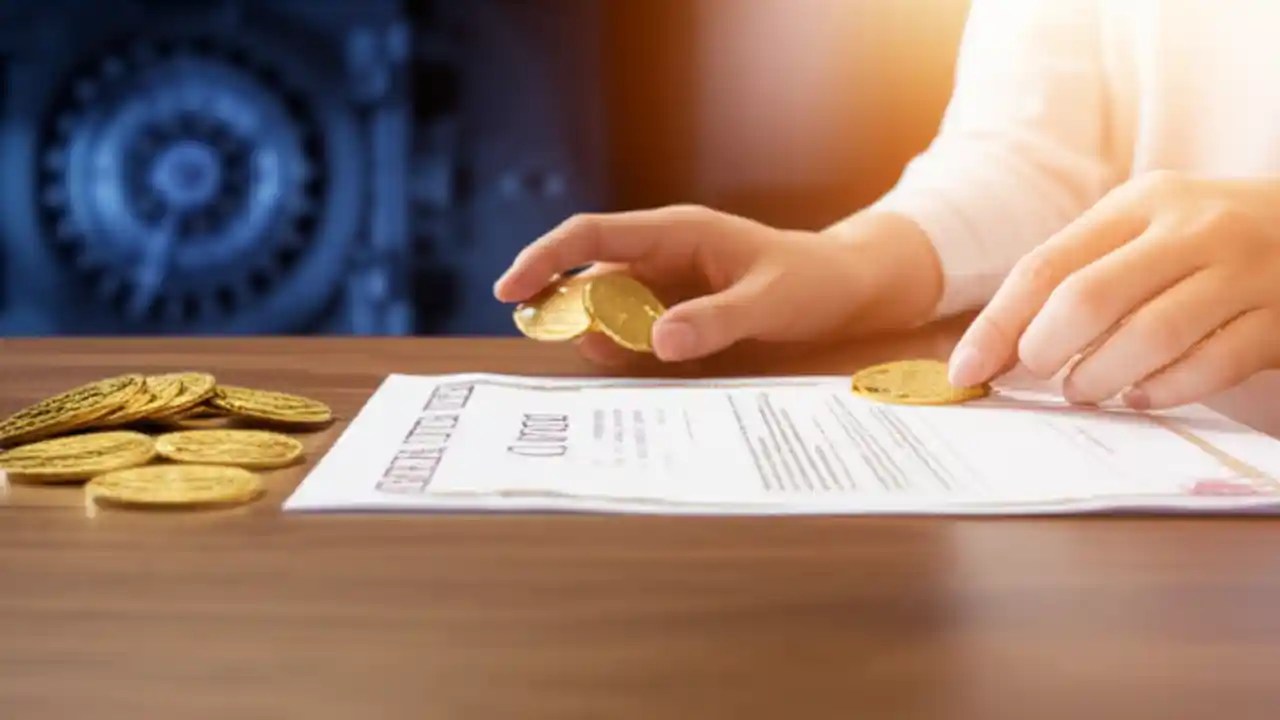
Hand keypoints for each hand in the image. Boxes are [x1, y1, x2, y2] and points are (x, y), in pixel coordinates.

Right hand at [494, 205, 942, 365]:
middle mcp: (665, 253)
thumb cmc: (813, 283)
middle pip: (591, 274)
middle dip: (563, 305)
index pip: (593, 236)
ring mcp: (670, 282)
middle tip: (542, 339)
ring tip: (607, 359)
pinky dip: (625, 347)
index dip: (546, 259)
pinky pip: (636, 328)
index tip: (510, 290)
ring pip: (610, 306)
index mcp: (678, 232)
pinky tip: (631, 365)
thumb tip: (657, 341)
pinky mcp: (679, 310)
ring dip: (597, 333)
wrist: (847, 289)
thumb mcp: (770, 303)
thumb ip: (716, 321)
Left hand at [948, 171, 1279, 408]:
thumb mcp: (1146, 235)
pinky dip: (1166, 390)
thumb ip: (1079, 277)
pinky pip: (1212, 365)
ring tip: (1085, 389)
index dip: (997, 325)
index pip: (1046, 267)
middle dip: (1044, 351)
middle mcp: (1192, 228)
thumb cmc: (1211, 245)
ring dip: (1100, 376)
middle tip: (1034, 377)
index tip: (965, 370)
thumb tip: (993, 346)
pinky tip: (1144, 396)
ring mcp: (1245, 271)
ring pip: (1149, 335)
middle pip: (1088, 299)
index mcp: (1141, 203)